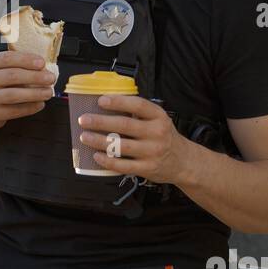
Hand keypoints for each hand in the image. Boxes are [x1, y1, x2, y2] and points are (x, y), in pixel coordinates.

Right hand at [0, 50, 56, 127]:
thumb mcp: (0, 71)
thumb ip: (17, 67)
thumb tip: (43, 69)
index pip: (7, 58)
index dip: (26, 59)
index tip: (42, 63)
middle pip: (12, 75)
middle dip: (35, 76)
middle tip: (51, 78)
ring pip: (13, 95)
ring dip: (35, 93)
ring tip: (49, 92)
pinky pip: (14, 111)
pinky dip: (30, 107)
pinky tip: (40, 104)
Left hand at [75, 95, 190, 185]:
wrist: (184, 161)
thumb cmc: (164, 137)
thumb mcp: (158, 120)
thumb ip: (138, 113)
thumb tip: (106, 103)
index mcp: (158, 116)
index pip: (138, 105)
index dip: (118, 102)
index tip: (100, 100)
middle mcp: (157, 133)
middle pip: (125, 125)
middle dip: (100, 122)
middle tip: (84, 120)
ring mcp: (152, 152)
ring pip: (121, 146)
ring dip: (99, 141)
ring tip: (84, 137)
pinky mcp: (148, 168)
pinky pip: (124, 165)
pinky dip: (108, 161)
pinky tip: (96, 156)